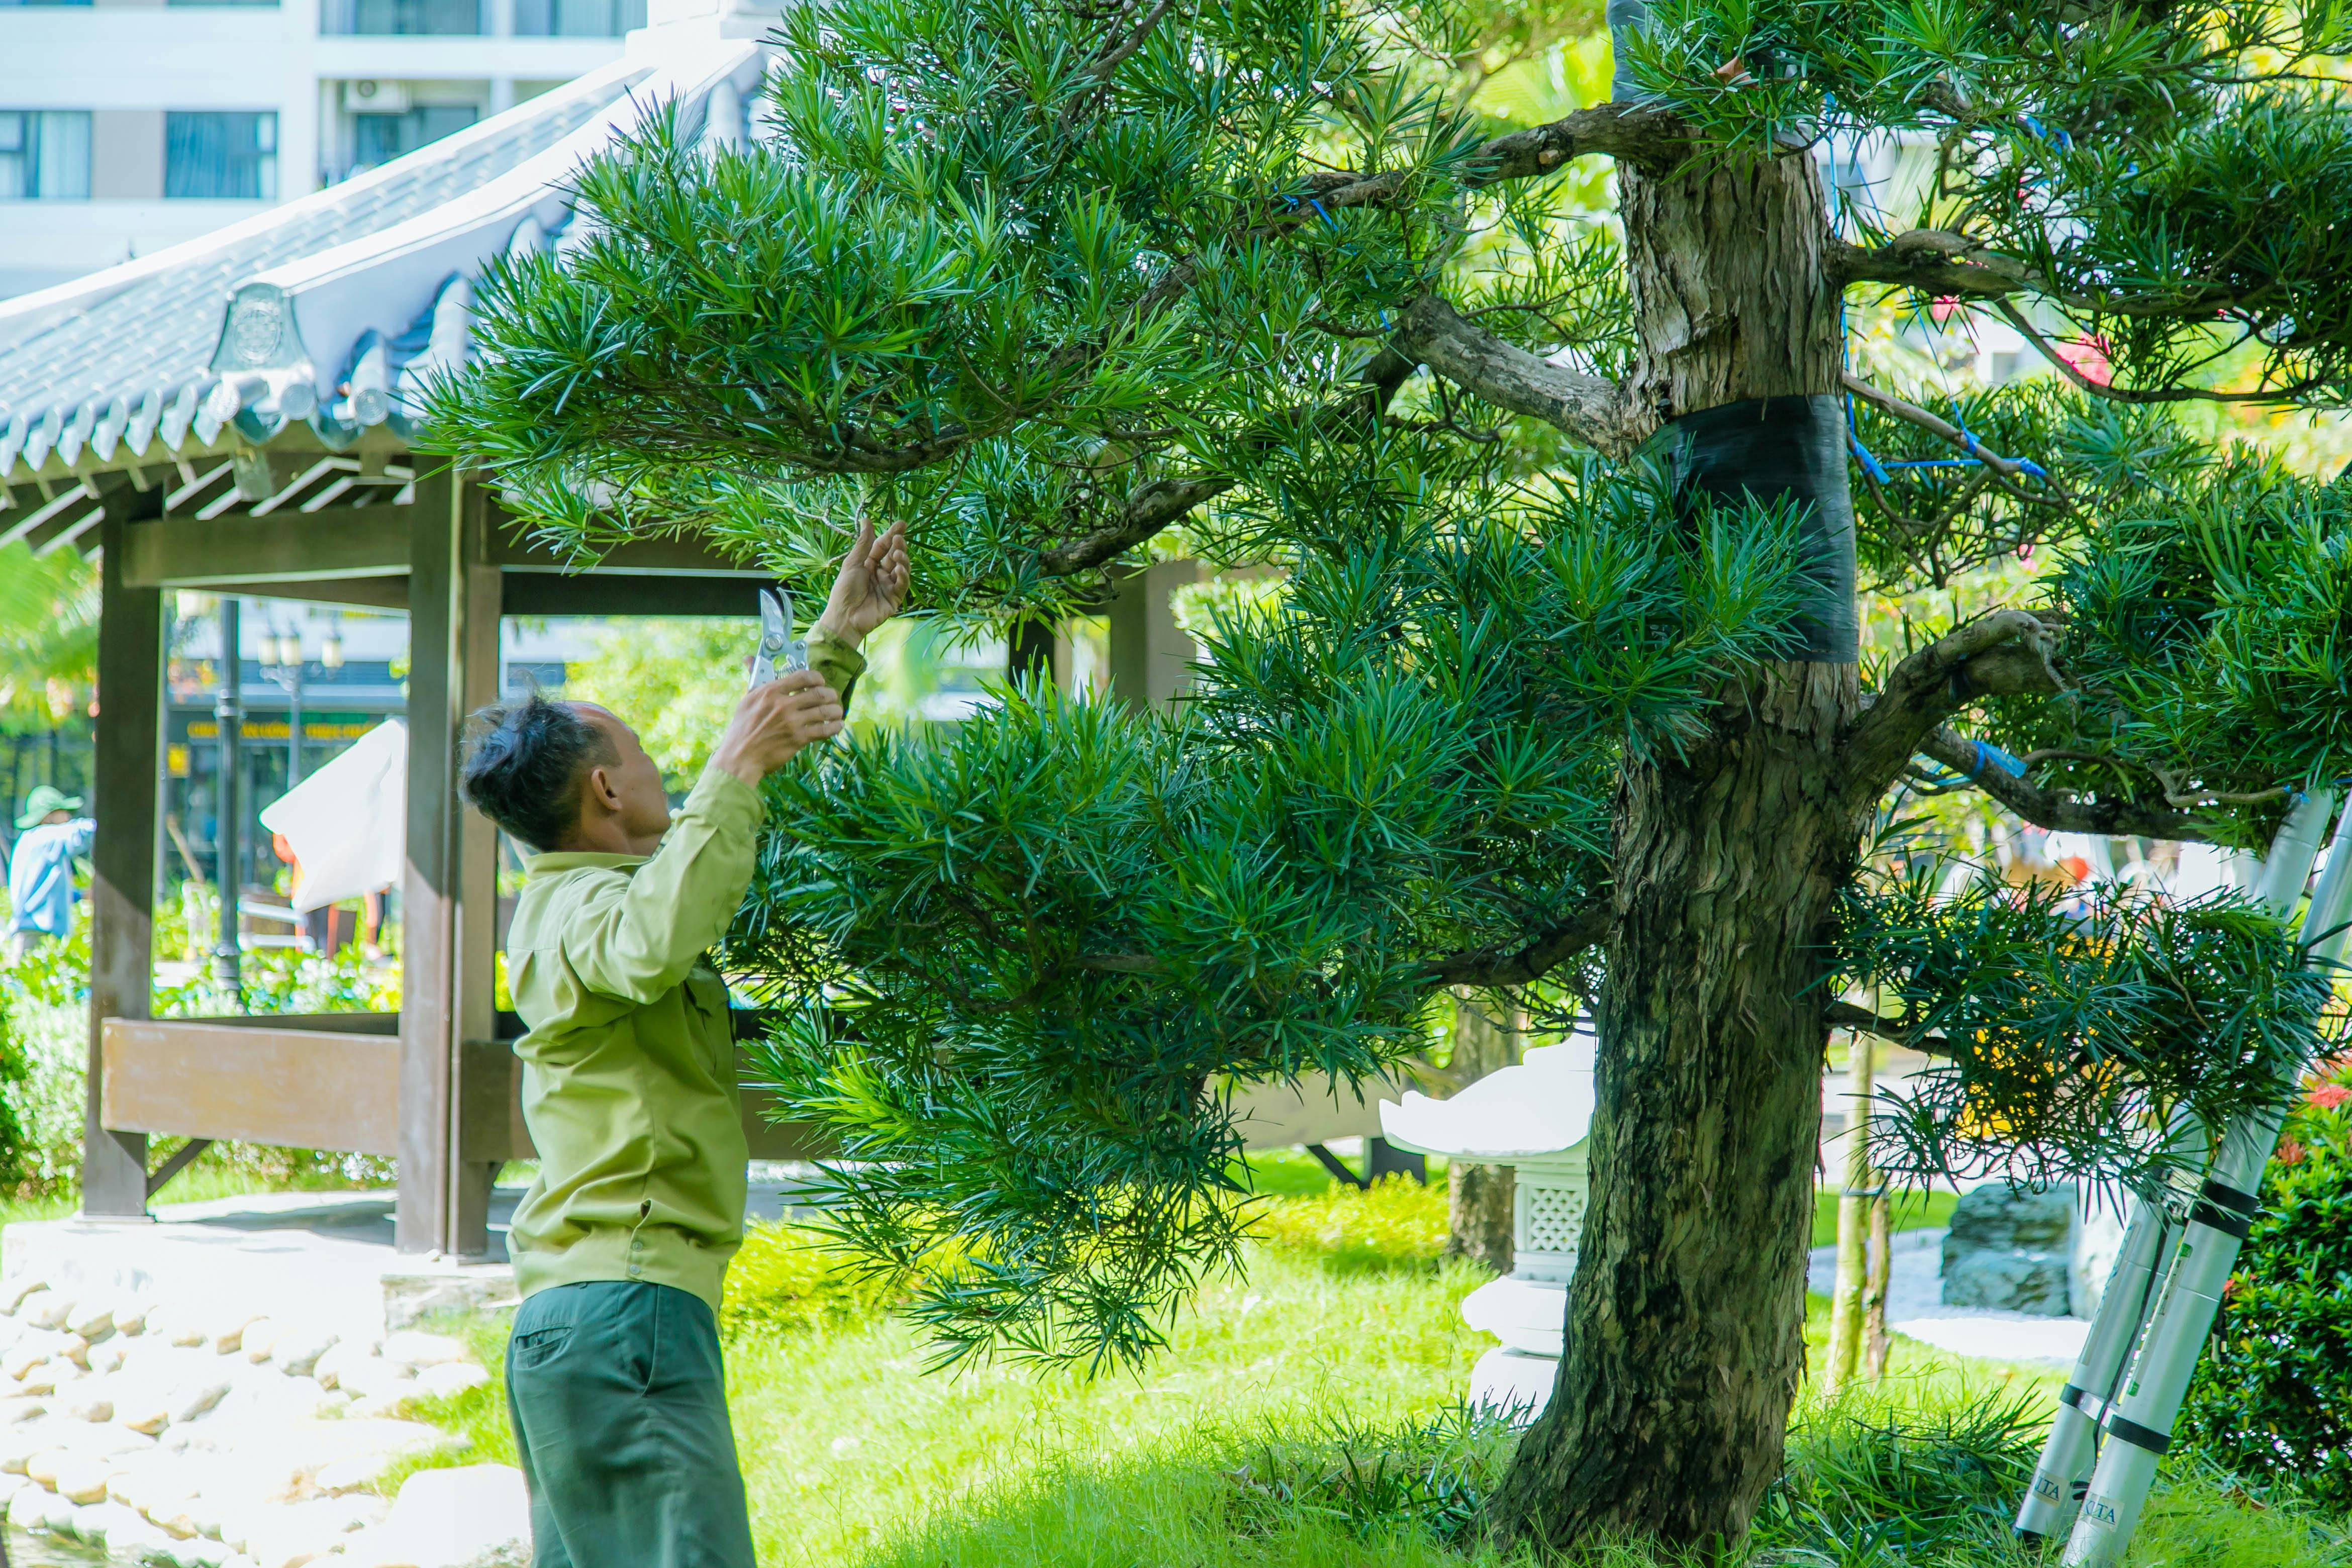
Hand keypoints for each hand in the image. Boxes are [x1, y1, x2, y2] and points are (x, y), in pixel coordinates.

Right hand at [710, 671, 844, 784]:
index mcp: (771, 692)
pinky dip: (834, 727)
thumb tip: (748, 658)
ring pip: (825, 711)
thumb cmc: (741, 729)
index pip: (802, 677)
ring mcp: (792, 722)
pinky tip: (837, 725)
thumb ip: (755, 678)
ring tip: (837, 712)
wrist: (740, 757)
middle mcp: (783, 705)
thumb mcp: (746, 699)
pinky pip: (824, 730)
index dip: (816, 677)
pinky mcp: (798, 739)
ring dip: (836, 710)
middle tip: (831, 697)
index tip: (820, 681)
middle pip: (818, 693)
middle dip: (830, 694)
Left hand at [811, 516, 909, 648]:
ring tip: (898, 554)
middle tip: (899, 539)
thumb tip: (866, 519)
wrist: (845, 617)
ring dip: (902, 560)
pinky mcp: (894, 598)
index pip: (883, 547)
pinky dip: (903, 576)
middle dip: (898, 546)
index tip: (902, 524)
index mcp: (868, 564)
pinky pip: (902, 584)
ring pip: (901, 569)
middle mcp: (880, 573)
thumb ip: (863, 542)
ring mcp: (888, 586)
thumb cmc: (845, 589)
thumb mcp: (853, 563)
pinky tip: (899, 569)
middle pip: (893, 556)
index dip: (891, 535)